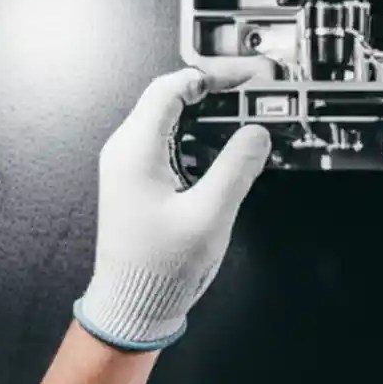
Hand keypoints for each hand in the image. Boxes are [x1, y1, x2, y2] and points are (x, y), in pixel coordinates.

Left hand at [73, 66, 270, 351]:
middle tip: (254, 92)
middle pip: (168, 98)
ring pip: (168, 119)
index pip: (170, 88)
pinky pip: (167, 142)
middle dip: (213, 89)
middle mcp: (125, 150)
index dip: (211, 75)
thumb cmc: (162, 266)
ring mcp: (128, 166)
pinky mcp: (137, 182)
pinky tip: (225, 146)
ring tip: (246, 113)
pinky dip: (197, 134)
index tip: (248, 78)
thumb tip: (257, 132)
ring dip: (206, 112)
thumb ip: (235, 168)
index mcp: (135, 149)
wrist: (131, 308)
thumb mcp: (208, 216)